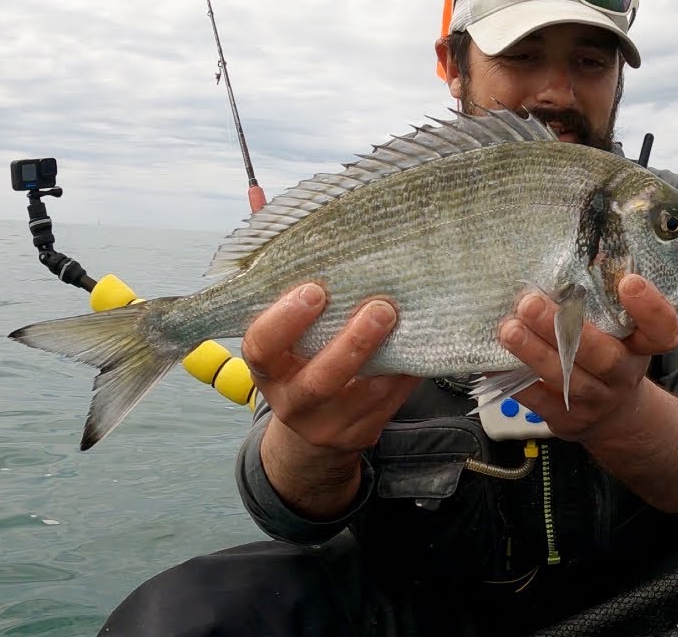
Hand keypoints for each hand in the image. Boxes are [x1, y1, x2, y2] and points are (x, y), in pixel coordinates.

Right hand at [241, 282, 418, 454]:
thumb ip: (296, 307)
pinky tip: (416, 349)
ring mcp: (326, 426)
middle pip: (320, 380)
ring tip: (406, 324)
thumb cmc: (300, 367)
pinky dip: (404, 375)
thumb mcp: (285, 345)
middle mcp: (291, 403)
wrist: (309, 431)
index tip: (314, 290)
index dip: (285, 319)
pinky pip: (388, 405)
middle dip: (353, 343)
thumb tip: (307, 240)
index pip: (261, 347)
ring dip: (389, 358)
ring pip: (364, 396)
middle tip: (380, 308)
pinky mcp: (359, 436)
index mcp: (267, 372)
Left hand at [499, 274, 677, 441]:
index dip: (650, 308)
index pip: (662, 331)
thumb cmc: (608, 352)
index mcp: (642, 346)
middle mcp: (623, 374)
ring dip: (534, 352)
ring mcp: (596, 400)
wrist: (612, 413)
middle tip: (530, 303)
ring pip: (566, 378)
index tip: (629, 283)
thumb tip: (573, 253)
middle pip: (602, 356)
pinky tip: (494, 360)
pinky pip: (538, 400)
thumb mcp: (619, 328)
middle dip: (564, 328)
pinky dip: (513, 380)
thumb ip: (602, 298)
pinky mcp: (567, 419)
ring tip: (508, 329)